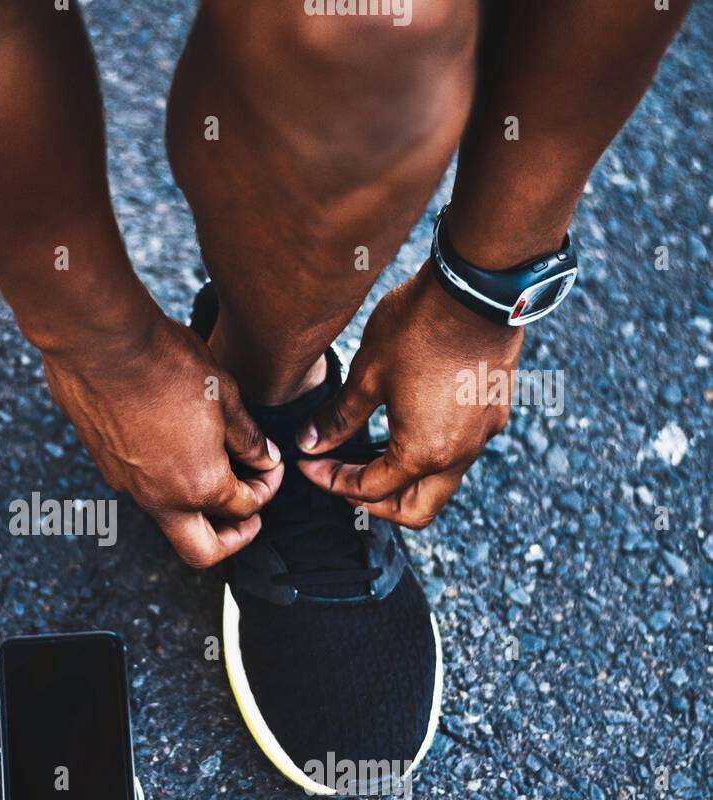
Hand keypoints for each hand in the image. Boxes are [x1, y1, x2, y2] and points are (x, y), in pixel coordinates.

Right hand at [39, 313, 282, 567]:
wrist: (98, 343)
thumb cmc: (166, 362)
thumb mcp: (225, 394)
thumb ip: (248, 437)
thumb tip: (264, 458)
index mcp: (200, 483)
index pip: (245, 508)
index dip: (267, 489)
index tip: (270, 467)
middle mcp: (161, 498)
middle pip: (202, 552)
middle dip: (232, 540)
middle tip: (247, 516)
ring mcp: (128, 486)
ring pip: (169, 519)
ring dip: (195, 505)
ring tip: (210, 468)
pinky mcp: (105, 466)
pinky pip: (142, 489)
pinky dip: (164, 480)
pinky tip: (171, 443)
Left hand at [296, 264, 524, 528]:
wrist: (479, 286)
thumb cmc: (420, 327)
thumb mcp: (368, 374)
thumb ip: (338, 417)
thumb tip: (309, 443)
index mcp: (424, 452)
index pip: (371, 491)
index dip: (333, 483)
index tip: (310, 465)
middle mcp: (460, 454)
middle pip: (415, 511)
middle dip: (375, 505)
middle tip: (342, 480)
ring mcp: (483, 435)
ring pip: (440, 485)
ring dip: (404, 482)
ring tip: (369, 456)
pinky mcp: (493, 412)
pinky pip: (459, 453)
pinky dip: (428, 456)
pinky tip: (404, 428)